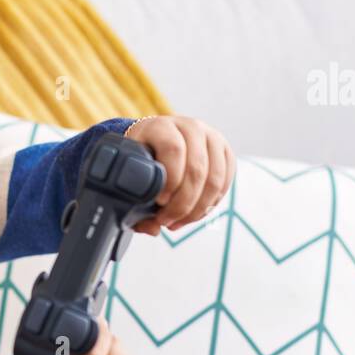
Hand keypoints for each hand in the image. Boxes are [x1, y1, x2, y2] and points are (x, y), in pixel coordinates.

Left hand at [125, 116, 233, 235]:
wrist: (154, 142)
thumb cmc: (139, 161)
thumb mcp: (130, 173)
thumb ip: (134, 202)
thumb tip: (154, 228)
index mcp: (161, 126)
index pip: (173, 149)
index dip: (170, 180)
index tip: (159, 202)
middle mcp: (189, 126)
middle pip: (197, 168)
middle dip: (183, 203)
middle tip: (166, 221)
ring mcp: (211, 137)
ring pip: (214, 178)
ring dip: (198, 208)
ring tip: (179, 222)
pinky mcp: (224, 151)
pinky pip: (225, 181)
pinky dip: (211, 203)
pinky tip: (194, 214)